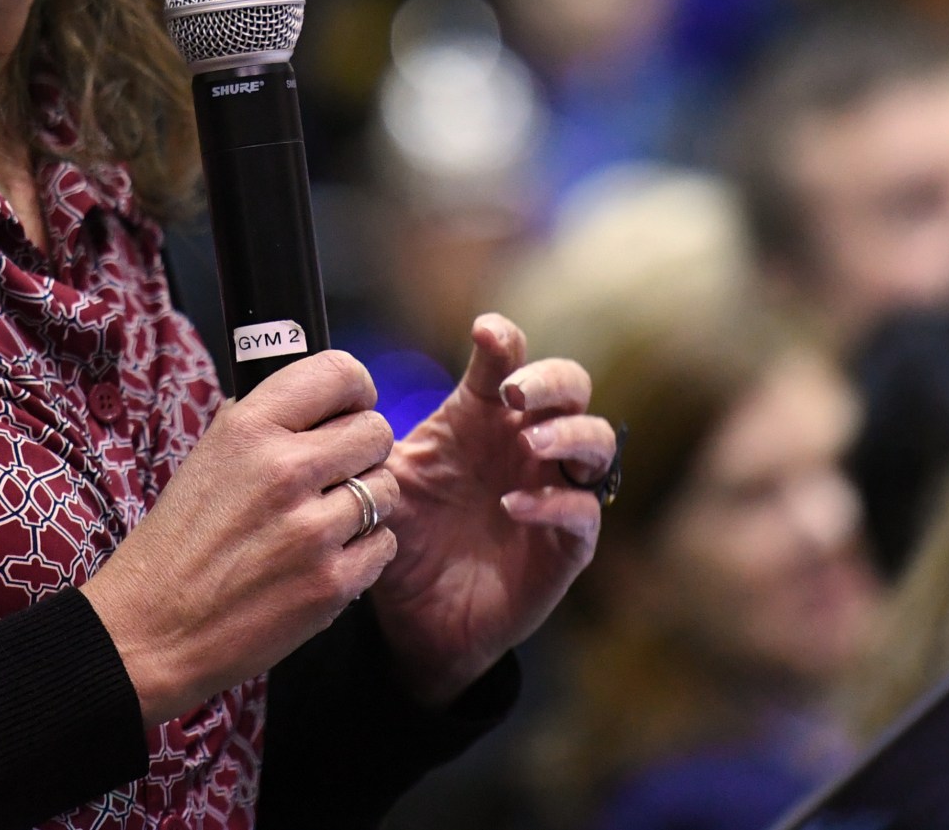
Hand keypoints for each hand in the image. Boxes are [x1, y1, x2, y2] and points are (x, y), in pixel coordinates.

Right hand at [82, 351, 400, 725]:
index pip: (339, 373)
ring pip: (387, 489)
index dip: (355, 389)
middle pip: (376, 431)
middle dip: (364, 450)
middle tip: (340, 471)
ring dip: (366, 503)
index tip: (350, 407)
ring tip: (324, 520)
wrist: (151, 630)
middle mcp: (284, 470)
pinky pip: (384, 543)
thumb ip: (261, 426)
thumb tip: (313, 401)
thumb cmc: (176, 545)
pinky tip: (325, 557)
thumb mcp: (206, 459)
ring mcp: (311, 529)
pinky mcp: (331, 584)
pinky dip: (364, 551)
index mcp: (249, 429)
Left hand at [370, 314, 614, 706]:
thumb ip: (377, 440)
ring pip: (596, 442)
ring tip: (530, 442)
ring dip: (569, 434)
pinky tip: (514, 505)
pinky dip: (554, 502)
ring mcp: (554, 490)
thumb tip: (352, 398)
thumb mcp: (387, 481)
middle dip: (551, 380)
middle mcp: (526, 444)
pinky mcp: (566, 544)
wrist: (415, 617)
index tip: (483, 331)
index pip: (507, 361)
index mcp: (483, 418)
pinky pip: (582, 512)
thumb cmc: (406, 535)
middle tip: (516, 392)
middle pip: (571, 387)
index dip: (504, 339)